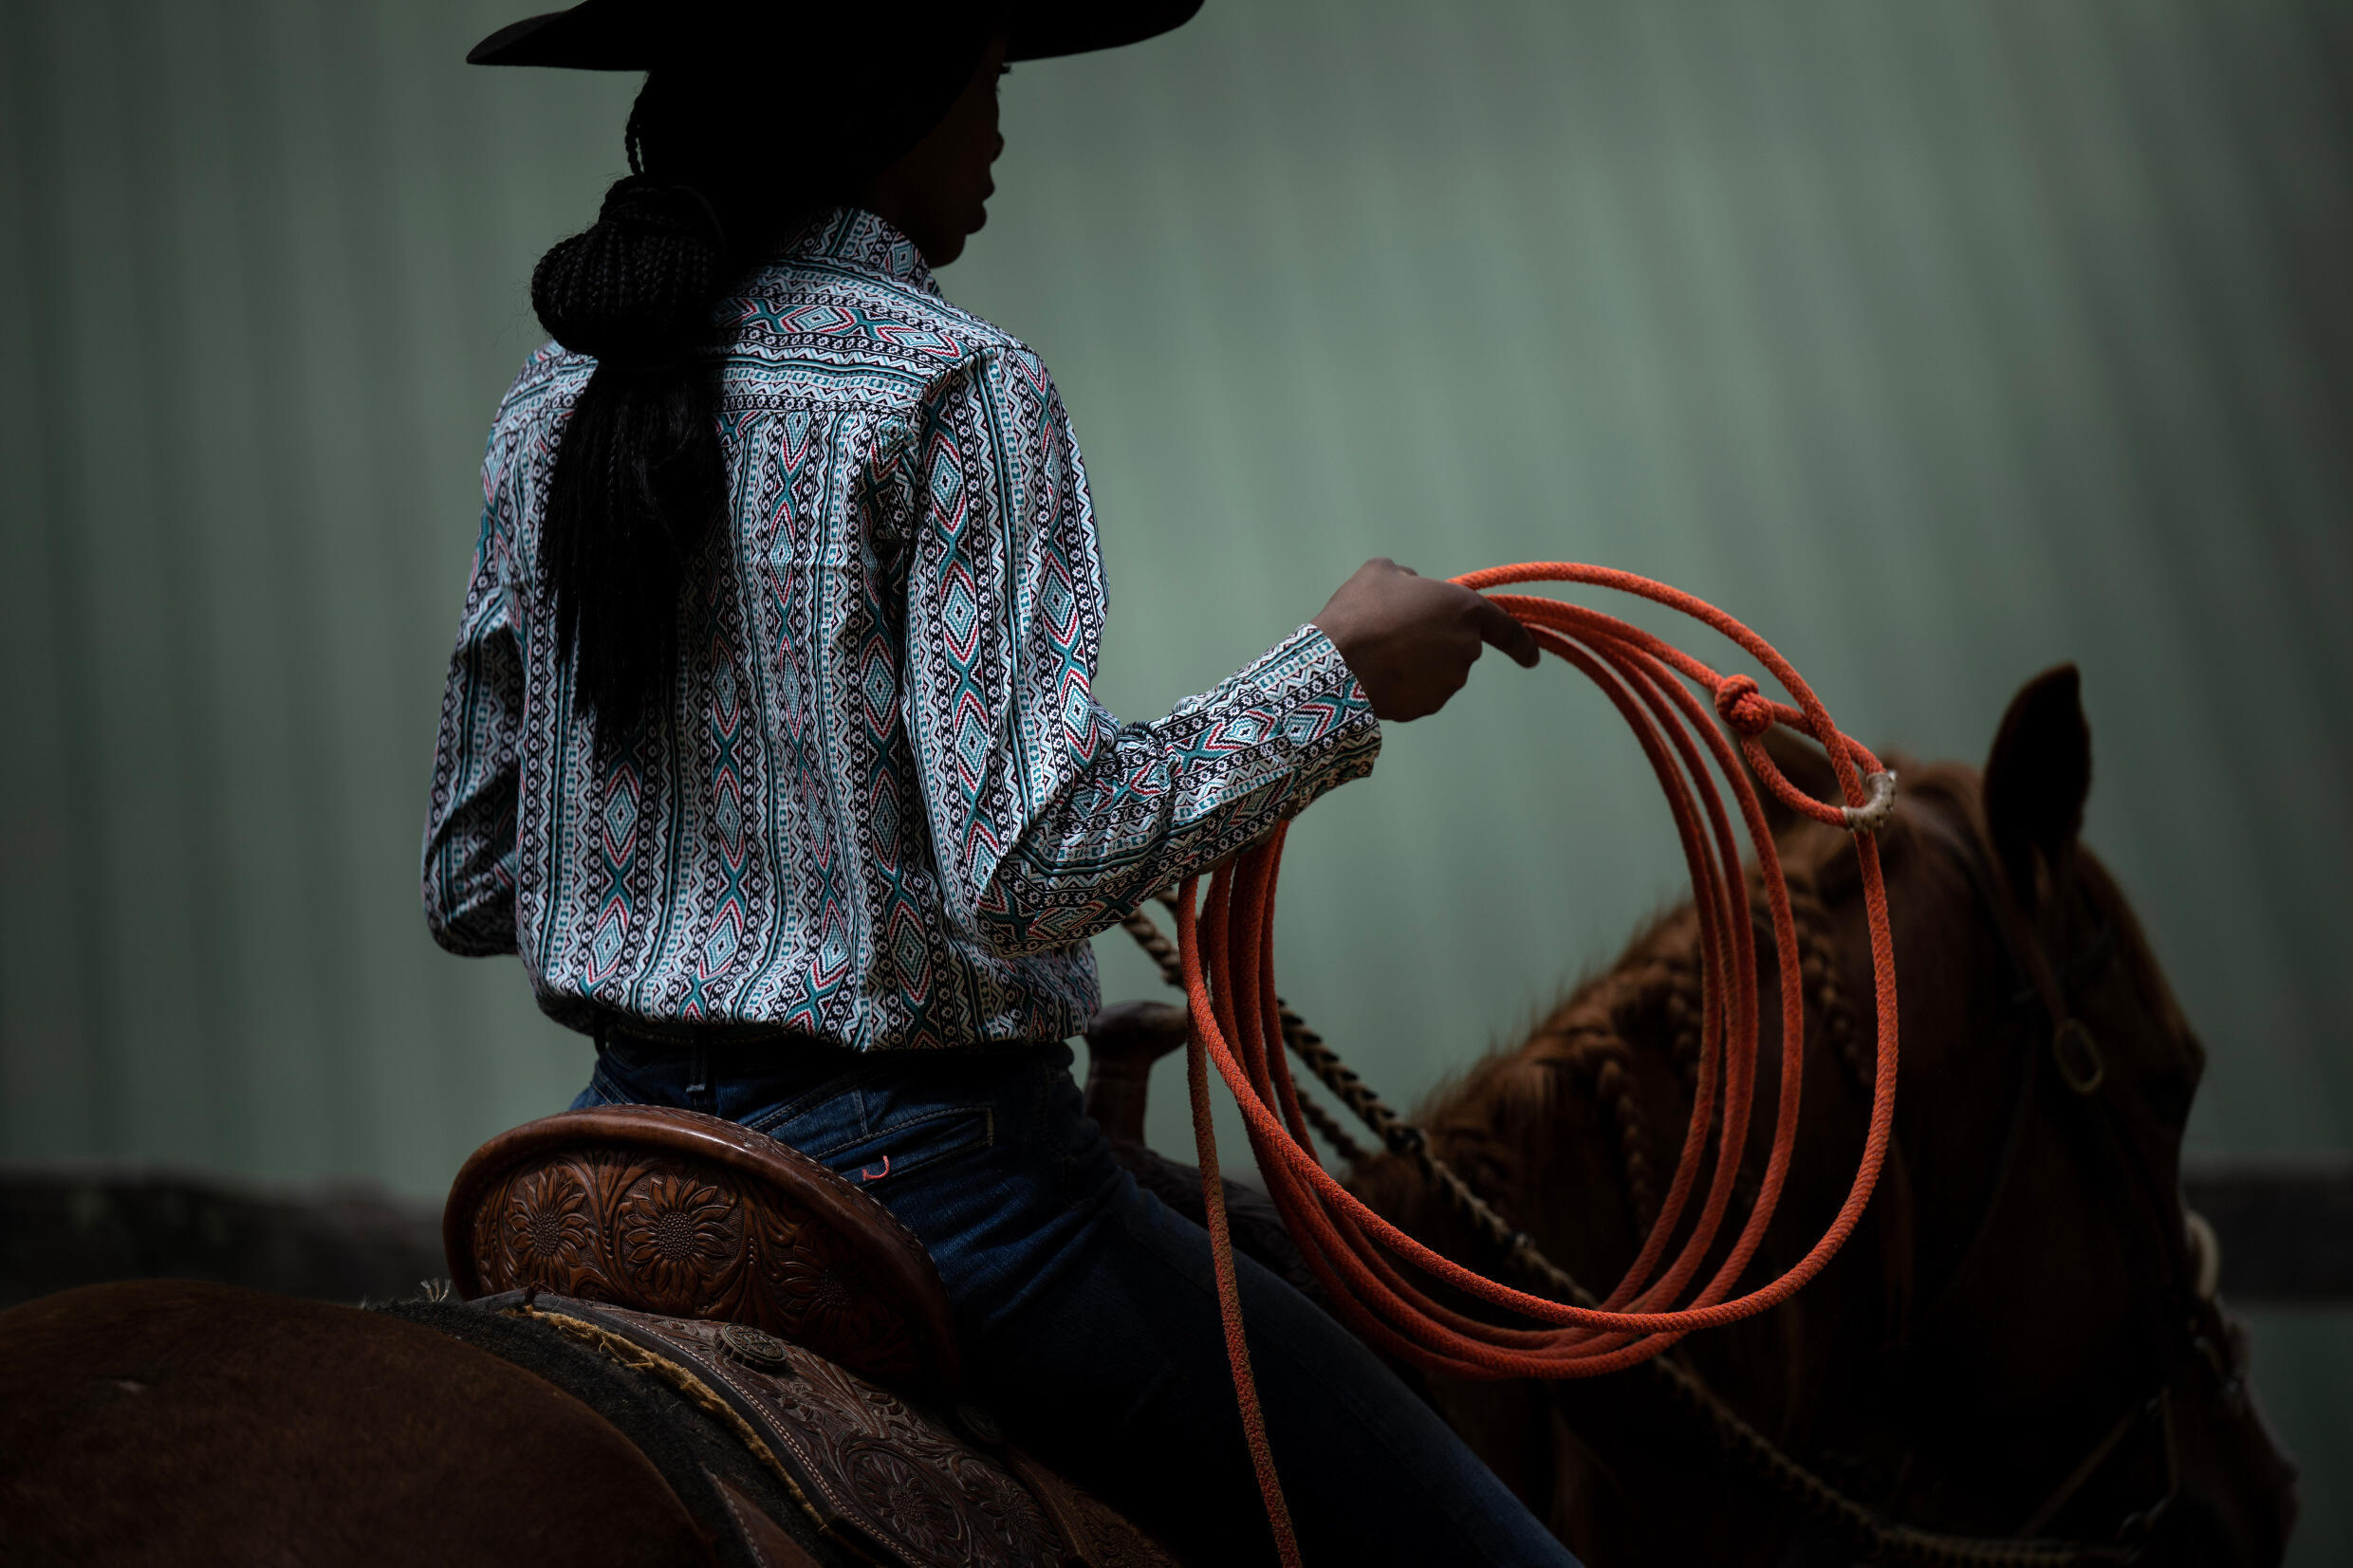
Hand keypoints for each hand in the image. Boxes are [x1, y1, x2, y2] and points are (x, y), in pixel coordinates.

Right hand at [1311, 558, 1539, 721]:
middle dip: (1434, 641)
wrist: (1336, 664)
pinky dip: (1403, 685)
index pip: (1506, 627)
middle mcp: (1466, 648)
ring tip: (1378, 651)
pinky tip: (1377, 675)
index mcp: (1464, 609)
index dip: (1521, 643)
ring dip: (1416, 663)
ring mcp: (1449, 682)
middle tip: (1394, 630)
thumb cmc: (1361, 611)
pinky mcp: (1427, 706)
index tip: (1532, 658)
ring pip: (1436, 670)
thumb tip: (1411, 588)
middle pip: (1457, 645)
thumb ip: (1409, 578)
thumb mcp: (1381, 572)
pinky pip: (1419, 693)